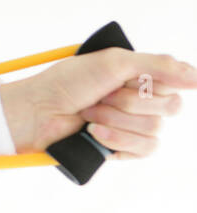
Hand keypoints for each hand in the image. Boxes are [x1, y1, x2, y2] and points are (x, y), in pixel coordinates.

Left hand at [0, 49, 196, 158]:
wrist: (38, 111)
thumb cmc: (68, 82)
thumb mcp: (115, 62)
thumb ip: (160, 65)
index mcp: (141, 78)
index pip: (175, 82)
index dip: (151, 82)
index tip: (123, 78)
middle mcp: (141, 102)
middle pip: (170, 107)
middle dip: (130, 101)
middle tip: (100, 95)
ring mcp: (132, 127)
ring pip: (155, 129)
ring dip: (117, 119)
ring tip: (90, 114)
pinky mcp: (122, 150)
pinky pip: (145, 149)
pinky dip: (118, 139)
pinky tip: (94, 132)